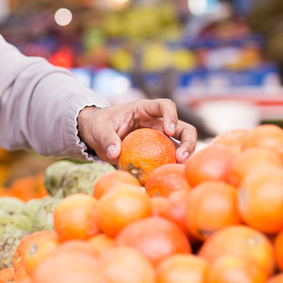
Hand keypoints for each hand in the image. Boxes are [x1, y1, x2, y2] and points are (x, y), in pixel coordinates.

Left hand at [77, 99, 196, 163]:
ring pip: (180, 145)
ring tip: (179, 169)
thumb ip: (107, 139)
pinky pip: (167, 159)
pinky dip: (170, 166)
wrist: (94, 135)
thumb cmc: (98, 126)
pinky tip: (168, 176)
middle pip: (182, 127)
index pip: (165, 106)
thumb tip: (115, 153)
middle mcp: (156, 122)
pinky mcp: (155, 152)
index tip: (168, 130)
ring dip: (184, 156)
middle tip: (181, 157)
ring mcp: (158, 138)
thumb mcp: (99, 129)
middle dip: (188, 141)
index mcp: (144, 109)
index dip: (171, 116)